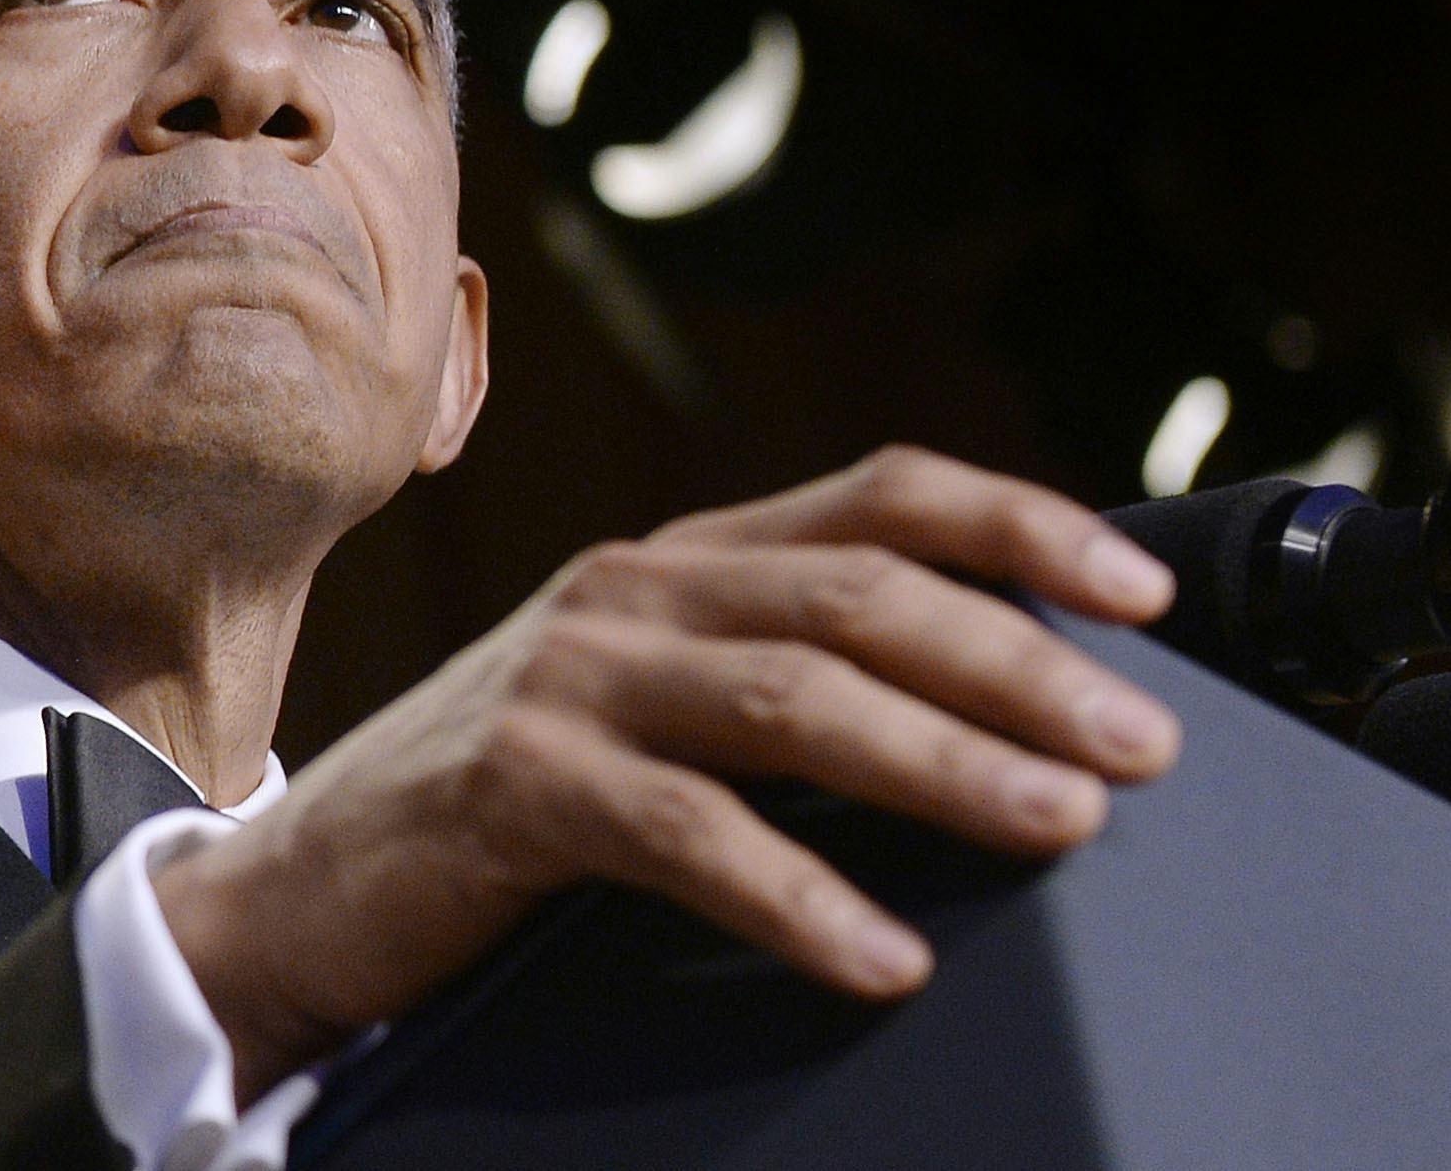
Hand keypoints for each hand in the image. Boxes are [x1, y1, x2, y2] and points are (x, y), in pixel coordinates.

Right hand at [151, 446, 1183, 1101]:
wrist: (304, 889)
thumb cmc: (510, 809)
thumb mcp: (652, 713)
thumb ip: (785, 687)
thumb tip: (1013, 729)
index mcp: (681, 563)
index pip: (878, 495)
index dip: (1021, 526)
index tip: (1147, 595)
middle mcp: (628, 593)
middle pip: (856, 594)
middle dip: (1018, 662)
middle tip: (1144, 745)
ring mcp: (565, 681)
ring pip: (789, 698)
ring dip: (943, 761)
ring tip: (1061, 823)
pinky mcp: (514, 786)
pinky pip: (685, 833)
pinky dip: (799, 895)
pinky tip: (883, 956)